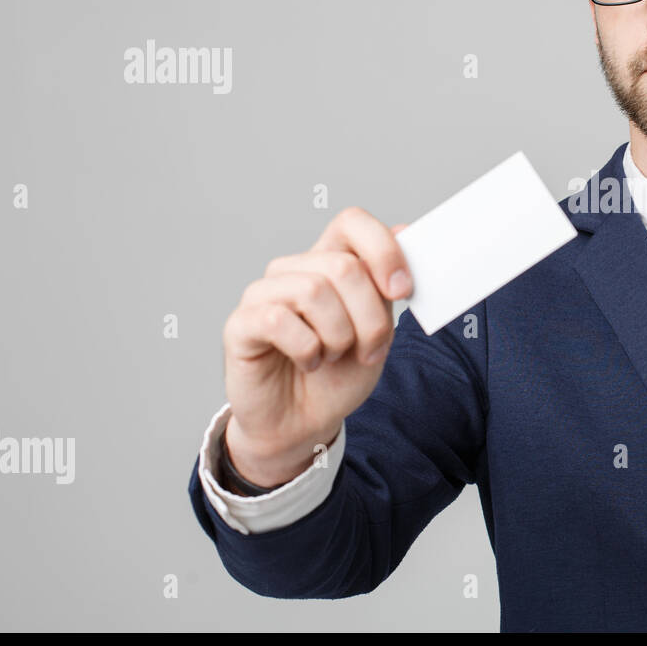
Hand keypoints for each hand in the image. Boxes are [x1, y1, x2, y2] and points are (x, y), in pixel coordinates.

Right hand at [220, 206, 411, 485]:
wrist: (304, 423)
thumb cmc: (338, 375)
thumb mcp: (378, 330)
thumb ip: (387, 286)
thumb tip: (406, 231)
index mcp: (329, 262)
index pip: (352, 222)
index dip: (383, 250)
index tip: (403, 290)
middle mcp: (294, 270)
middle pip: (344, 266)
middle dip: (370, 318)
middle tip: (368, 350)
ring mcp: (263, 294)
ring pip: (314, 291)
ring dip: (339, 336)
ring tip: (334, 356)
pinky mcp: (240, 324)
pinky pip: (278, 320)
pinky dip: (307, 349)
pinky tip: (309, 362)